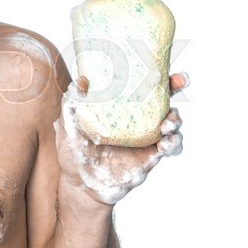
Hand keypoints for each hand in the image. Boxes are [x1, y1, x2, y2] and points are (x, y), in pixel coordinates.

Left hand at [55, 73, 187, 204]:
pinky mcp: (149, 157)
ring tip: (166, 123)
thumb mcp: (68, 126)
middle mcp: (136, 121)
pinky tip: (165, 143)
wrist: (79, 185)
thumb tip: (81, 82)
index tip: (158, 62)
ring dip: (175, 118)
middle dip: (175, 87)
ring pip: (171, 123)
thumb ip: (72, 104)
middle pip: (162, 98)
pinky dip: (173, 143)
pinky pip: (169, 147)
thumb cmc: (74, 152)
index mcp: (119, 108)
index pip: (138, 86)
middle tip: (179, 81)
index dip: (149, 72)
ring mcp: (145, 139)